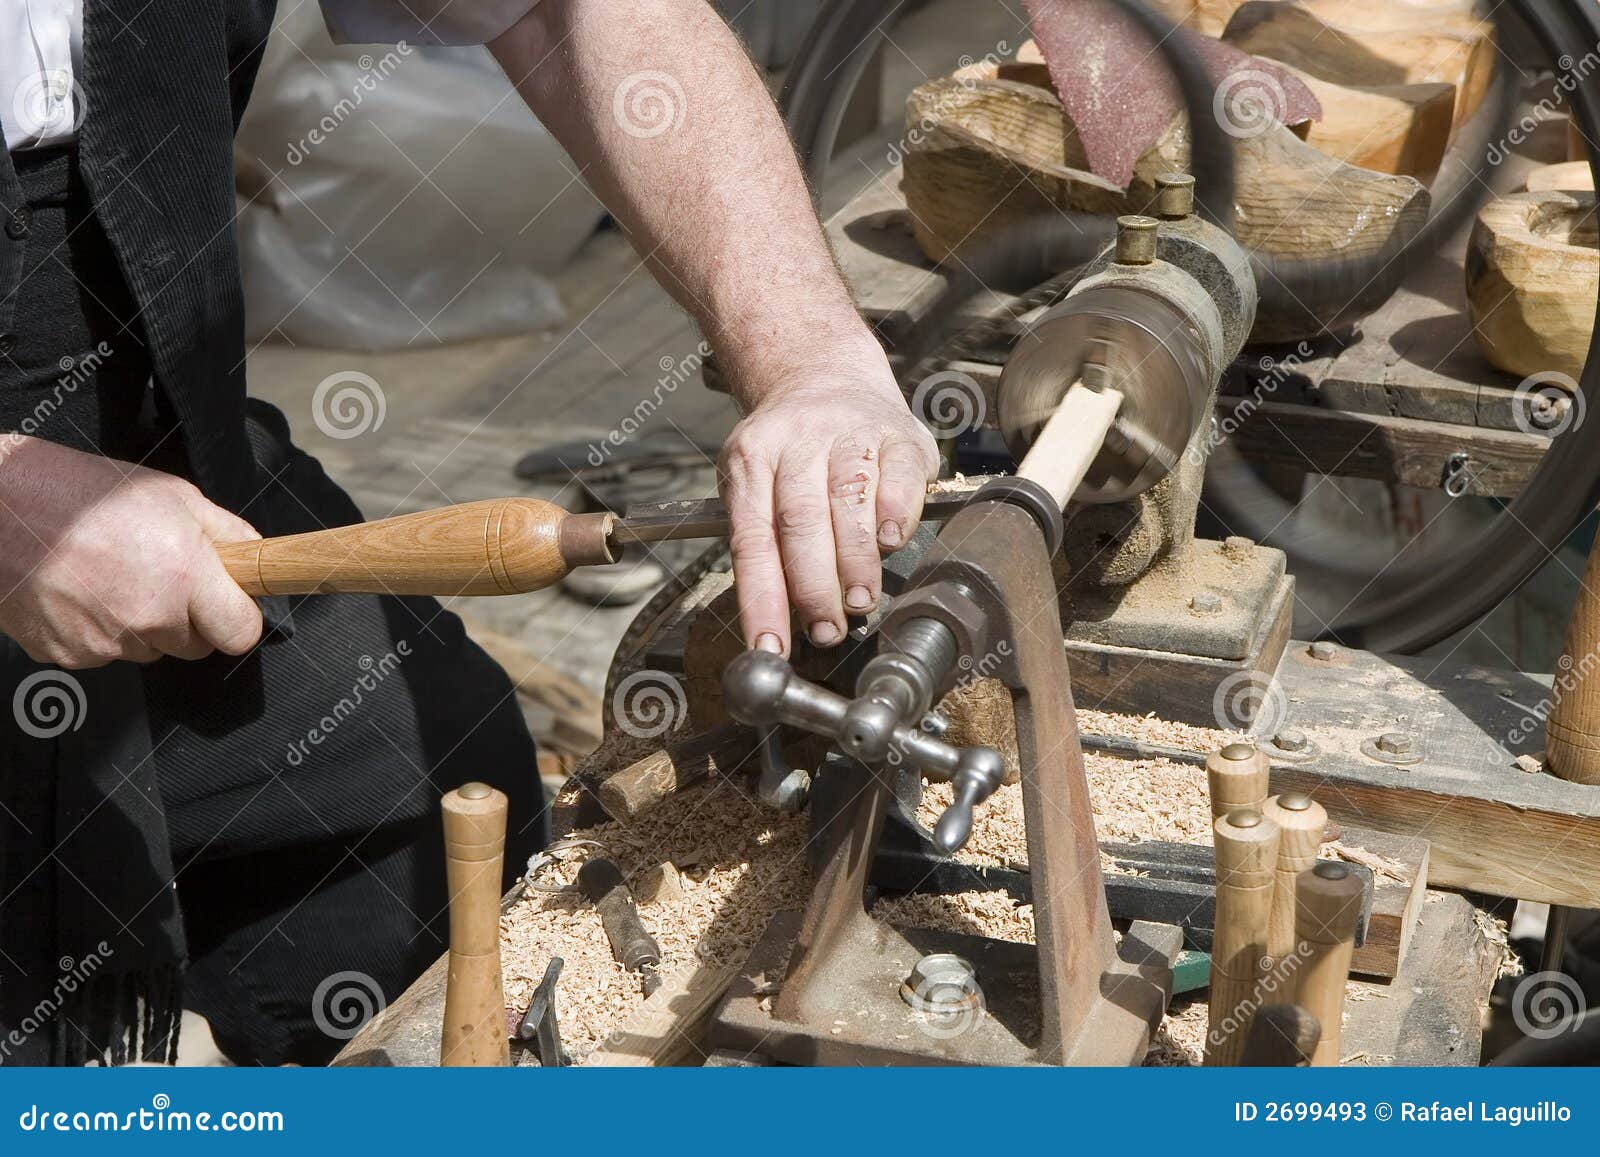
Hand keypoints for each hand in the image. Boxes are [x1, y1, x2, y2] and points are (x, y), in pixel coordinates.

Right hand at [0, 437, 263, 667]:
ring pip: (146, 650)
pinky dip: (97, 629)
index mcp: (184, 578)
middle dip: (188, 620)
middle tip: (161, 577)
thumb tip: (254, 556)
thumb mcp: (173, 495)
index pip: (240, 634)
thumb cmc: (83, 494)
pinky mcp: (66, 654)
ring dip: (141, 625)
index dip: (238, 618)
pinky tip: (80, 591)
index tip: (230, 604)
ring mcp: (104, 643)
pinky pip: (101, 652)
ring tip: (112, 576)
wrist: (0, 507)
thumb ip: (225, 532)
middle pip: (193, 646)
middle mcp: (148, 619)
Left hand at [719, 354, 937, 653]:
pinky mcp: (897, 431)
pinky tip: (891, 542)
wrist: (826, 375)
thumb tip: (778, 626)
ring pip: (848, 499)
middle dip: (814, 585)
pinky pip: (897, 474)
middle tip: (827, 630)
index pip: (751, 541)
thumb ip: (765, 545)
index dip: (761, 600)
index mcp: (750, 460)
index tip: (770, 649)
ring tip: (860, 601)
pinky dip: (895, 512)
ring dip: (855, 559)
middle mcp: (796, 441)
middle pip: (800, 521)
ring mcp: (848, 431)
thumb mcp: (756, 484)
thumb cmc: (790, 454)